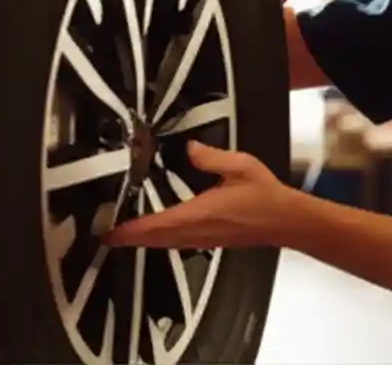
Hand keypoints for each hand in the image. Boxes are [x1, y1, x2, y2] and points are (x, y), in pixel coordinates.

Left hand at [104, 140, 297, 249]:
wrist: (285, 220)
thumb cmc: (266, 196)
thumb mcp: (241, 166)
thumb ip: (211, 157)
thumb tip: (189, 148)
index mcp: (201, 213)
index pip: (156, 224)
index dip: (130, 230)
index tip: (109, 231)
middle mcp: (199, 231)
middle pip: (154, 240)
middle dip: (129, 238)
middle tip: (106, 235)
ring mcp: (204, 240)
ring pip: (164, 244)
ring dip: (143, 241)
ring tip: (123, 235)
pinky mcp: (210, 241)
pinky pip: (176, 244)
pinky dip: (159, 240)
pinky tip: (155, 234)